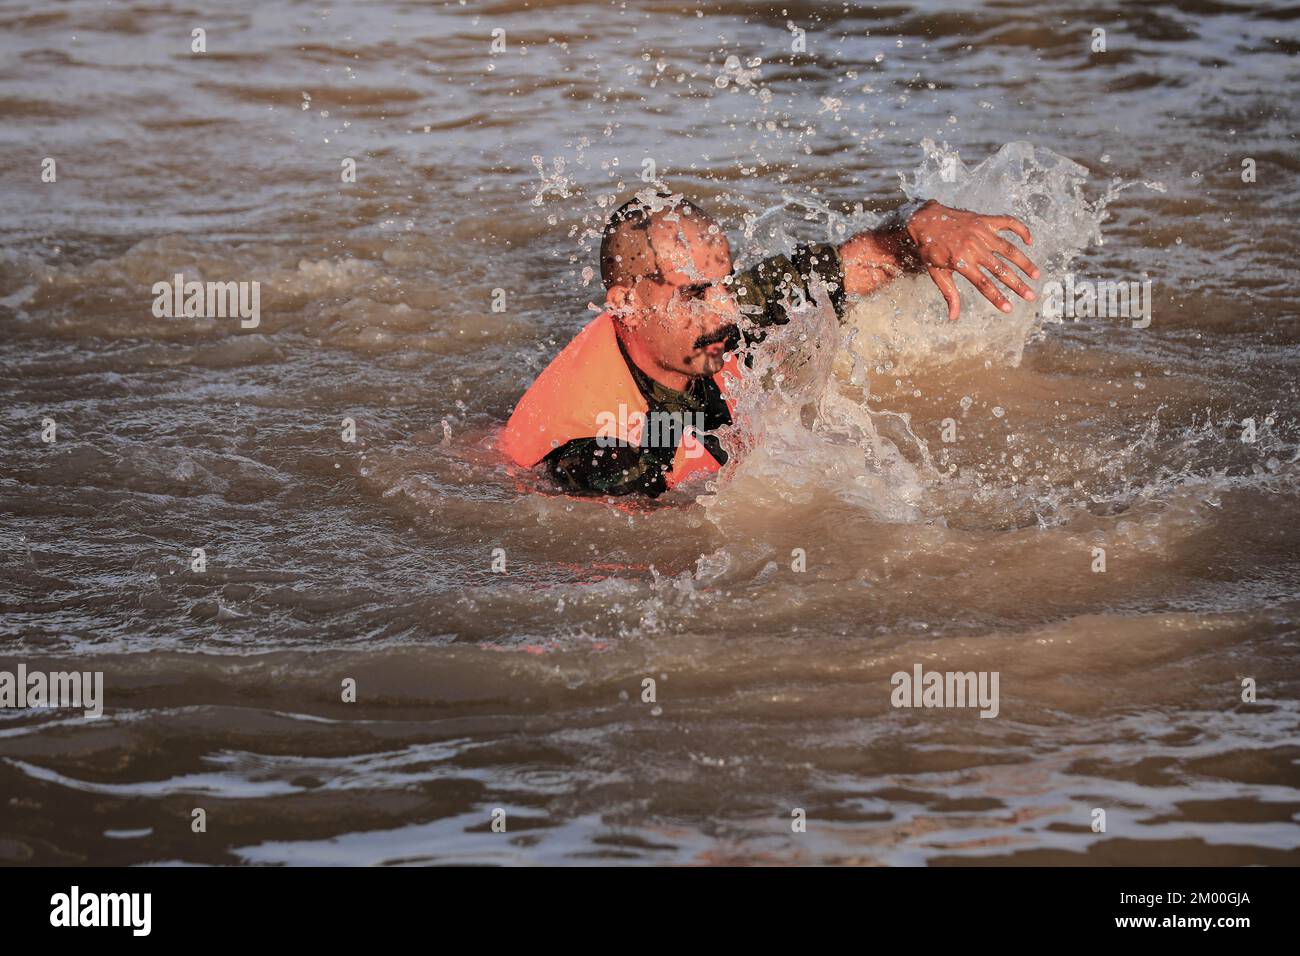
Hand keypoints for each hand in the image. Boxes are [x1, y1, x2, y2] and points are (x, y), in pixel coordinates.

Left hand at [905, 200, 1039, 320]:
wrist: (924, 219)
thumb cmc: (929, 248)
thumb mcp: (936, 272)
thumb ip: (949, 293)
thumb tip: (953, 316)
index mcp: (962, 262)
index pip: (984, 284)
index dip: (997, 298)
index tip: (1009, 309)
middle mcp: (974, 248)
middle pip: (1000, 270)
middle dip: (1017, 285)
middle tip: (1030, 296)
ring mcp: (982, 232)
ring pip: (1009, 249)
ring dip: (1024, 263)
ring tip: (1036, 275)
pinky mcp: (985, 220)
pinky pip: (1008, 223)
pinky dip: (1021, 230)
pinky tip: (1029, 241)